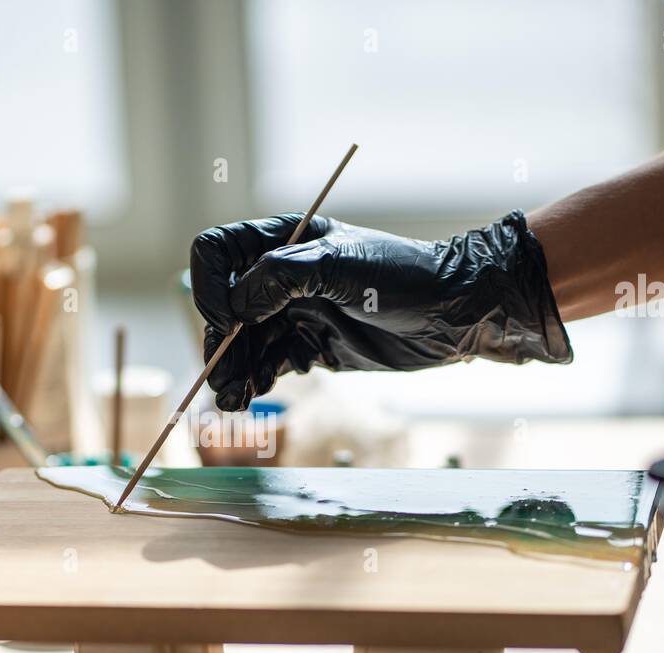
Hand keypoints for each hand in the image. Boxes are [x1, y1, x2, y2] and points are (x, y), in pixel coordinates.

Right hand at [189, 209, 571, 410]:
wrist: (453, 314)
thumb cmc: (404, 276)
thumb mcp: (341, 266)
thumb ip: (282, 277)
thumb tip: (235, 307)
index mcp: (283, 241)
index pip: (218, 253)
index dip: (210, 286)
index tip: (227, 321)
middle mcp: (280, 276)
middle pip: (224, 308)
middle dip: (220, 344)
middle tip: (224, 380)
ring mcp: (294, 312)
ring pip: (242, 343)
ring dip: (233, 370)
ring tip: (234, 399)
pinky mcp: (309, 346)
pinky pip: (266, 363)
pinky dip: (253, 380)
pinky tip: (248, 398)